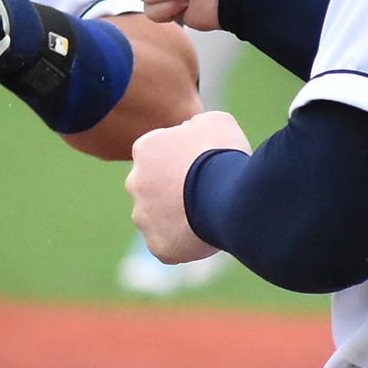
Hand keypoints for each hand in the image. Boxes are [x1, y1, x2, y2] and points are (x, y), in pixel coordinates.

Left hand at [125, 112, 250, 263]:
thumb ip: (197, 124)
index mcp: (145, 149)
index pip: (158, 155)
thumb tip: (192, 129)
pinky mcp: (158, 245)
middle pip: (153, 187)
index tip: (203, 166)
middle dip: (173, 190)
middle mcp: (135, 182)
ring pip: (157, 219)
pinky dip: (184, 244)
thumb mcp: (215, 122)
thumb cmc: (224, 154)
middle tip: (205, 193)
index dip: (182, 161)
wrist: (232, 196)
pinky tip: (205, 235)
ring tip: (207, 215)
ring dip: (176, 218)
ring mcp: (144, 216)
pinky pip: (168, 246)